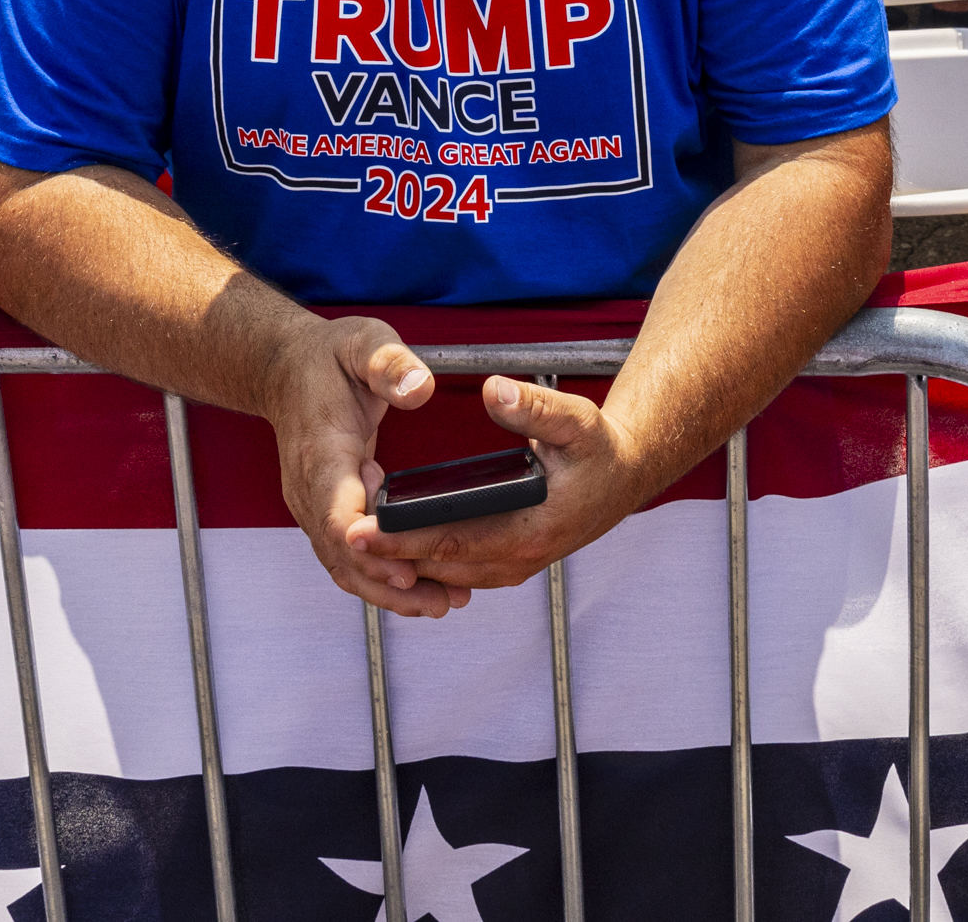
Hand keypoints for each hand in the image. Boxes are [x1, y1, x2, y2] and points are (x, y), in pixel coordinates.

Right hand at [269, 314, 471, 614]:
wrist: (285, 368)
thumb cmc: (328, 357)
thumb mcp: (362, 342)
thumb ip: (390, 363)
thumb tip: (420, 388)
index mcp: (321, 451)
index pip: (337, 513)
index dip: (370, 546)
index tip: (406, 567)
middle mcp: (310, 488)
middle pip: (342, 554)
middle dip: (390, 583)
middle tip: (443, 601)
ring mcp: (312, 504)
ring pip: (343, 564)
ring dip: (387, 591)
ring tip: (441, 605)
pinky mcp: (323, 511)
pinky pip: (345, 556)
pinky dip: (377, 577)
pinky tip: (416, 587)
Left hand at [358, 375, 650, 596]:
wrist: (624, 476)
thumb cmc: (599, 448)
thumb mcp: (577, 420)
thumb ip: (535, 407)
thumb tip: (495, 392)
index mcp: (531, 529)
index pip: (451, 542)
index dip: (402, 539)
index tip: (359, 530)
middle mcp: (520, 557)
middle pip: (440, 566)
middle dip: (389, 556)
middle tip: (342, 537)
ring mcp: (514, 565)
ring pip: (446, 575)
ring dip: (405, 564)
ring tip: (360, 541)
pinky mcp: (509, 561)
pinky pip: (458, 571)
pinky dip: (426, 562)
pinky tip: (397, 545)